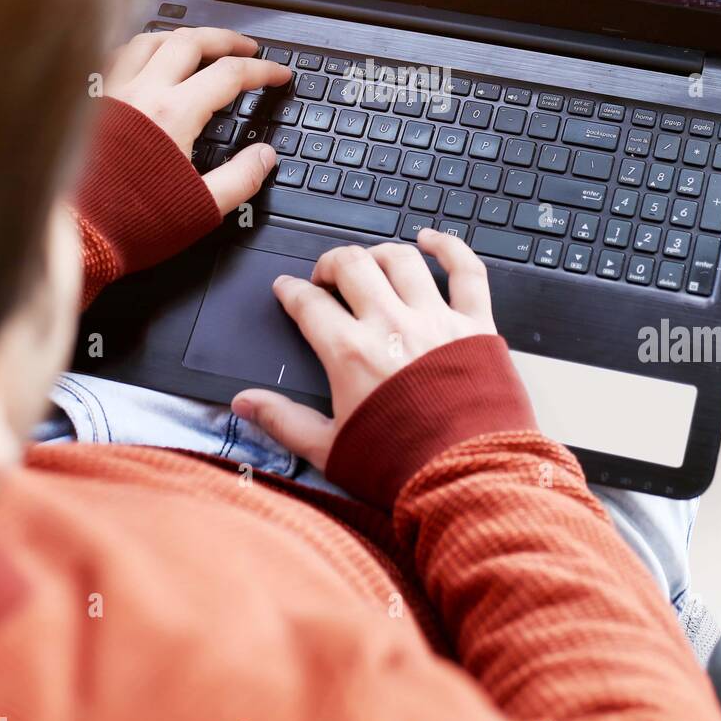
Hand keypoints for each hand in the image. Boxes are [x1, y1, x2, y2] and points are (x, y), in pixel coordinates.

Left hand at [104, 27, 291, 214]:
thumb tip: (264, 156)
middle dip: (226, 40)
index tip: (277, 74)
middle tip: (247, 48)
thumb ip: (240, 179)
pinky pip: (117, 57)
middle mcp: (141, 94)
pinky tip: (148, 62)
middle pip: (191, 42)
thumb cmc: (129, 223)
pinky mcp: (92, 104)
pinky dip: (142, 50)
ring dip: (183, 37)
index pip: (229, 74)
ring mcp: (112, 94)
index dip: (262, 71)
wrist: (74, 233)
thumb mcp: (200, 207)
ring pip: (151, 40)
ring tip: (200, 45)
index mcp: (173, 115)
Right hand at [232, 228, 496, 471]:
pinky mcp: (476, 325)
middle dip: (331, 263)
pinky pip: (466, 271)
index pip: (309, 303)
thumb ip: (283, 420)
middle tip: (326, 277)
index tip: (287, 288)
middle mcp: (391, 325)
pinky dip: (448, 247)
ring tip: (371, 263)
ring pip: (401, 260)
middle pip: (352, 266)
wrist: (467, 480)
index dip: (291, 290)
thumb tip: (244, 402)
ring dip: (379, 254)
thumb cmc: (400, 468)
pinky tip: (431, 240)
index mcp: (351, 353)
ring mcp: (436, 320)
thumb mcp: (329, 449)